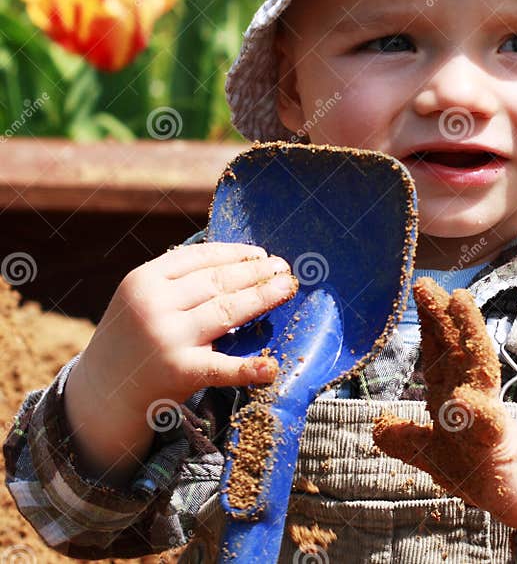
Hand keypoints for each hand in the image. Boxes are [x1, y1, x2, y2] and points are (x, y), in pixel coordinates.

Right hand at [64, 241, 297, 483]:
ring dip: (263, 297)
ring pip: (226, 310)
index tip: (260, 253)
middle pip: (218, 282)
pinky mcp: (177, 372)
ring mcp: (166, 338)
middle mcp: (153, 304)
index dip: (235, 253)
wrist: (102, 392)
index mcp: (144, 279)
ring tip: (287, 288)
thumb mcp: (143, 298)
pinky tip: (270, 367)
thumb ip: (179, 279)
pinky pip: (220, 368)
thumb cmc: (134, 336)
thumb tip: (236, 258)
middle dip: (256, 272)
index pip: (200, 258)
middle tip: (284, 267)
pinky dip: (247, 368)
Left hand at [372, 277, 516, 556]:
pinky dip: (474, 412)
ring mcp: (485, 415)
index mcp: (451, 393)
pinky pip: (486, 425)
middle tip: (426, 285)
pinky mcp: (498, 444)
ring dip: (469, 334)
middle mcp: (470, 393)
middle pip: (457, 348)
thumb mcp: (431, 454)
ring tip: (461, 303)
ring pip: (478, 368)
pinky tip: (462, 401)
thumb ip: (407, 439)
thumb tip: (378, 426)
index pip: (439, 350)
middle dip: (443, 315)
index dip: (429, 321)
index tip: (420, 291)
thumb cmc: (475, 466)